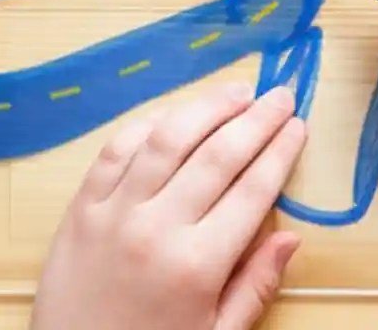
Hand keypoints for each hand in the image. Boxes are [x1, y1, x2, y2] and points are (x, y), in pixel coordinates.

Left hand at [30, 83, 306, 329]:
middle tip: (279, 95)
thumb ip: (254, 286)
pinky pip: (115, 151)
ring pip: (167, 139)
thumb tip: (291, 238)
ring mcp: (113, 213)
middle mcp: (157, 229)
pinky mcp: (80, 208)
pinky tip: (172, 116)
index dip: (279, 151)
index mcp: (198, 265)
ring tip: (235, 92)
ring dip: (205, 108)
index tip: (297, 125)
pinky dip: (147, 125)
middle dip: (255, 119)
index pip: (252, 190)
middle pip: (217, 155)